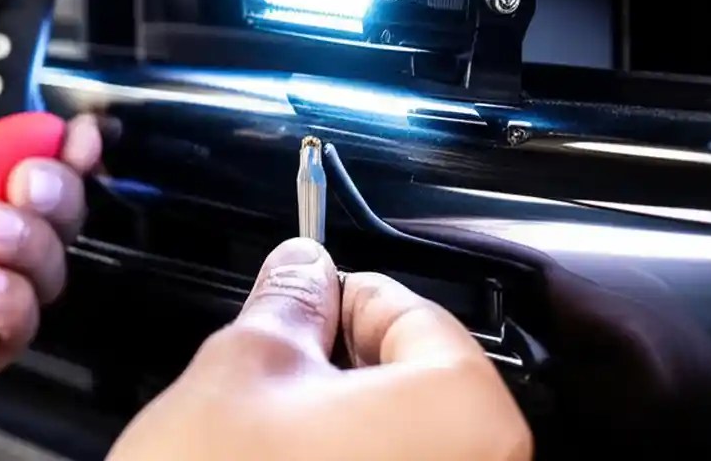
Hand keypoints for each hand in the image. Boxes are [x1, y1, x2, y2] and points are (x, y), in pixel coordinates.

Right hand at [108, 239, 531, 460]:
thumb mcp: (244, 369)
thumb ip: (288, 303)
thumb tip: (302, 267)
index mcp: (467, 417)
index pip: (416, 316)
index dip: (345, 296)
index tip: (301, 296)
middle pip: (419, 387)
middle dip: (343, 366)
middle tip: (275, 363)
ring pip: (403, 445)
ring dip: (344, 428)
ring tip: (267, 434)